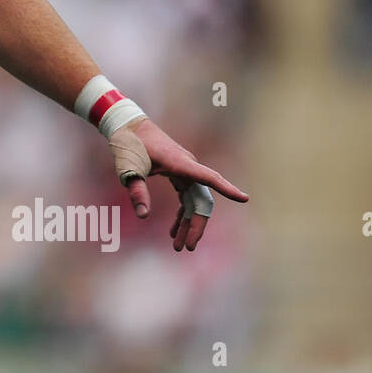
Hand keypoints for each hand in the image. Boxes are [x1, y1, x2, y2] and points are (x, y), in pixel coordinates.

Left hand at [106, 116, 247, 251]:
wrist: (127, 125)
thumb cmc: (129, 143)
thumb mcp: (129, 167)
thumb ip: (136, 190)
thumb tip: (143, 215)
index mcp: (181, 163)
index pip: (210, 178)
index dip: (227, 189)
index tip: (244, 198)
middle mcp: (188, 167)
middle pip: (201, 200)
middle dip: (196, 226)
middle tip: (186, 248)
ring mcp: (185, 170)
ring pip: (194, 202)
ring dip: (187, 224)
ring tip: (178, 246)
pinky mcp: (178, 173)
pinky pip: (186, 198)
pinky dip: (181, 215)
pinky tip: (173, 231)